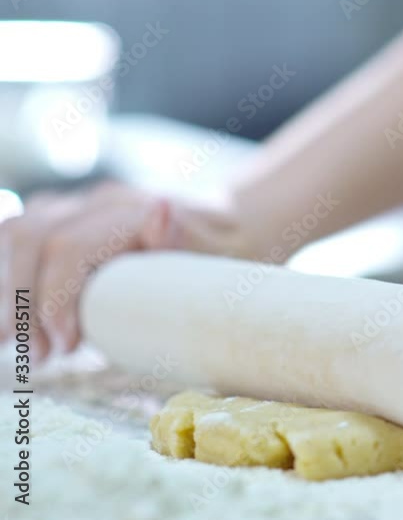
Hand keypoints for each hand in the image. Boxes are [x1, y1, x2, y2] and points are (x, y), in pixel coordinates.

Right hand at [0, 182, 249, 359]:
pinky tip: (10, 321)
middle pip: (30, 238)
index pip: (67, 246)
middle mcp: (97, 200)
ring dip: (9, 291)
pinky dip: (9, 276)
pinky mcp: (63, 219)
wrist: (226, 229)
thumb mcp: (214, 251)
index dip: (55, 298)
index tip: (64, 347)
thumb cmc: (220, 252)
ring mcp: (77, 206)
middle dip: (23, 302)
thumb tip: (162, 212)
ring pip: (16, 234)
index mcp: (130, 208)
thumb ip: (185, 236)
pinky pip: (18, 237)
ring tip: (19, 344)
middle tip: (43, 356)